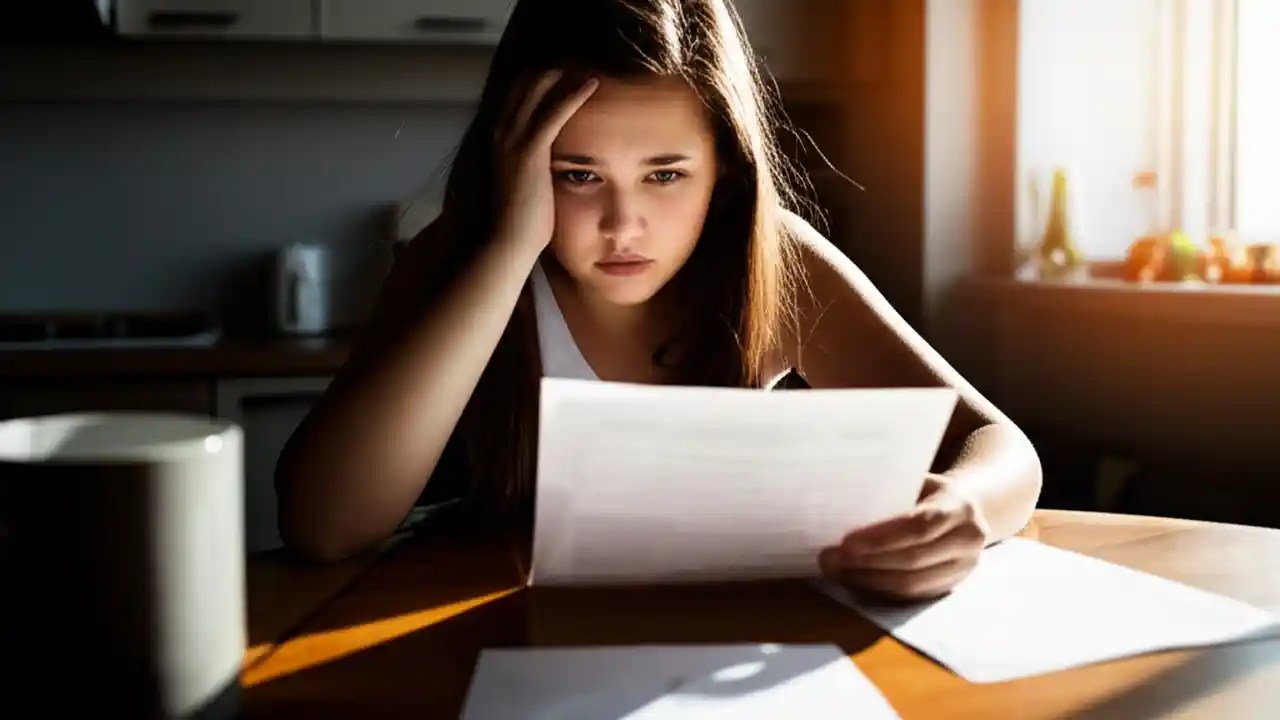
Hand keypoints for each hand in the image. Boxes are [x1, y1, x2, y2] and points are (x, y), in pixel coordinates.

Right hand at [492, 70, 598, 251]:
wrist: (509, 242)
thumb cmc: (522, 222)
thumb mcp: (525, 185)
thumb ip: (533, 167)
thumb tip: (550, 166)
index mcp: (500, 140)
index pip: (517, 94)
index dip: (539, 79)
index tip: (566, 71)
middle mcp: (502, 134)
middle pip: (525, 84)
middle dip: (552, 70)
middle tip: (581, 62)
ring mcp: (513, 141)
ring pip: (537, 90)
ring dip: (564, 74)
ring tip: (590, 66)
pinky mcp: (530, 152)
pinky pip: (554, 111)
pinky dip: (573, 94)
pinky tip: (592, 84)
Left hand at [819, 474, 990, 601]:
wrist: (971, 509)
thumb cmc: (930, 490)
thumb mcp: (917, 480)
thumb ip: (890, 491)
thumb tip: (840, 503)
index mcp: (959, 507)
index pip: (919, 526)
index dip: (881, 537)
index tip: (845, 542)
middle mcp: (967, 540)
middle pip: (912, 560)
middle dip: (866, 563)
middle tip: (829, 559)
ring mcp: (962, 569)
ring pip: (911, 585)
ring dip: (868, 581)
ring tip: (836, 571)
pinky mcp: (950, 588)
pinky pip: (910, 597)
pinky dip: (879, 591)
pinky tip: (854, 581)